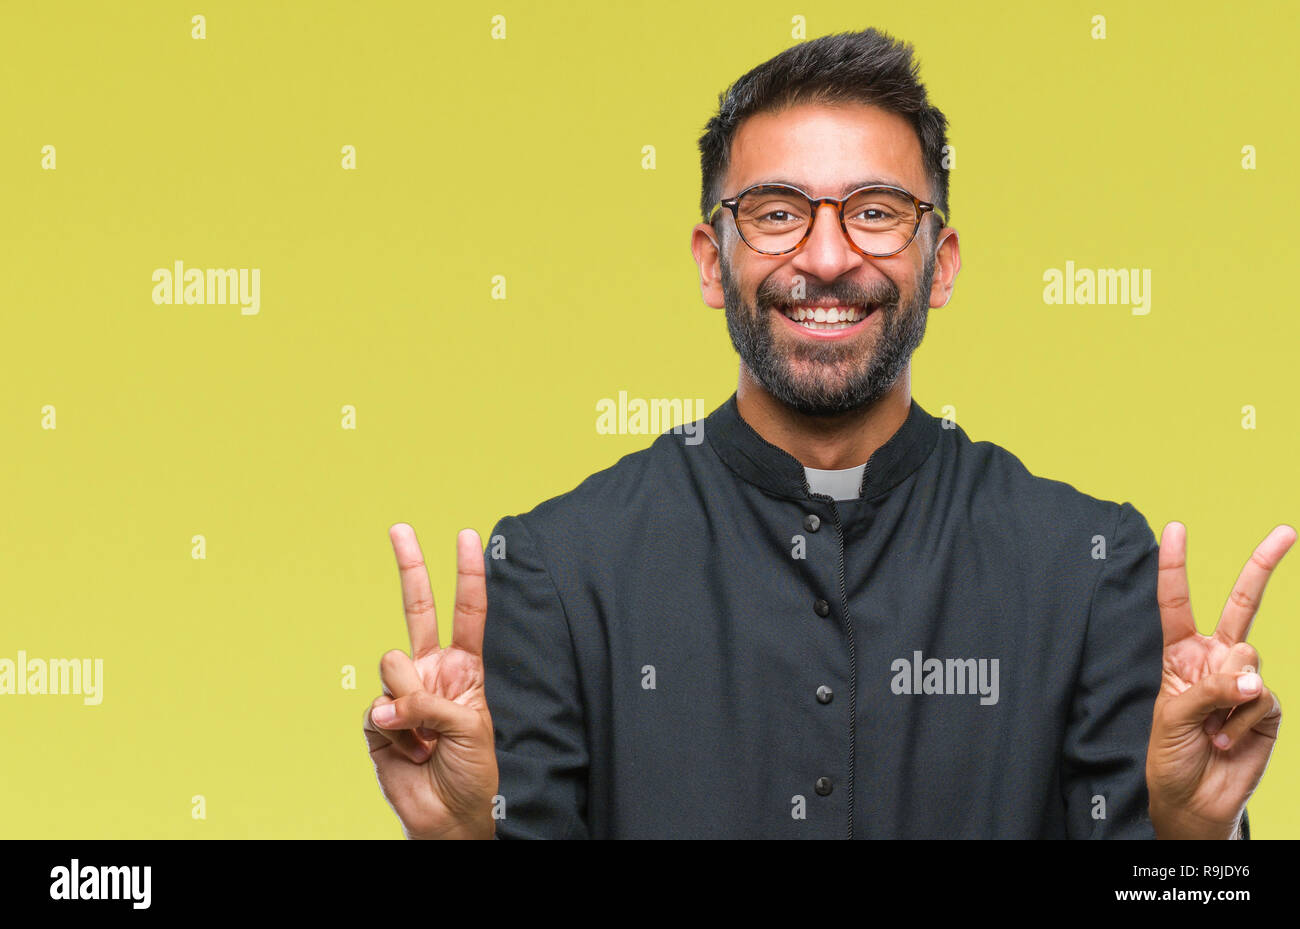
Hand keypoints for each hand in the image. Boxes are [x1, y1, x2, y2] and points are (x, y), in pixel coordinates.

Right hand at [362, 524, 498, 838]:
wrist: (451, 816)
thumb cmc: (476, 771)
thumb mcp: (471, 728)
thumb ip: (430, 702)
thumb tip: (386, 701)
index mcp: (465, 669)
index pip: (469, 612)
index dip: (469, 575)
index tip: (471, 536)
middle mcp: (432, 672)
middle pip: (417, 610)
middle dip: (410, 567)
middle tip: (400, 528)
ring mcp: (403, 693)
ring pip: (393, 665)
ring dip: (409, 700)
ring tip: (425, 735)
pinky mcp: (378, 719)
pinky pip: (377, 707)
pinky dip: (394, 729)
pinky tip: (409, 749)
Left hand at [1146, 521, 1294, 838]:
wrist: (1193, 799)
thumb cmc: (1170, 754)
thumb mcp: (1172, 715)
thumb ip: (1209, 690)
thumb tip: (1253, 679)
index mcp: (1181, 654)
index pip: (1177, 603)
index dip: (1175, 565)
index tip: (1175, 527)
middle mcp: (1215, 659)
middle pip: (1242, 605)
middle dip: (1263, 566)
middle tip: (1285, 532)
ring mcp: (1244, 680)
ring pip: (1247, 657)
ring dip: (1226, 694)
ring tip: (1209, 726)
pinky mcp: (1267, 705)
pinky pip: (1259, 696)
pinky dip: (1240, 720)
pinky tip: (1225, 738)